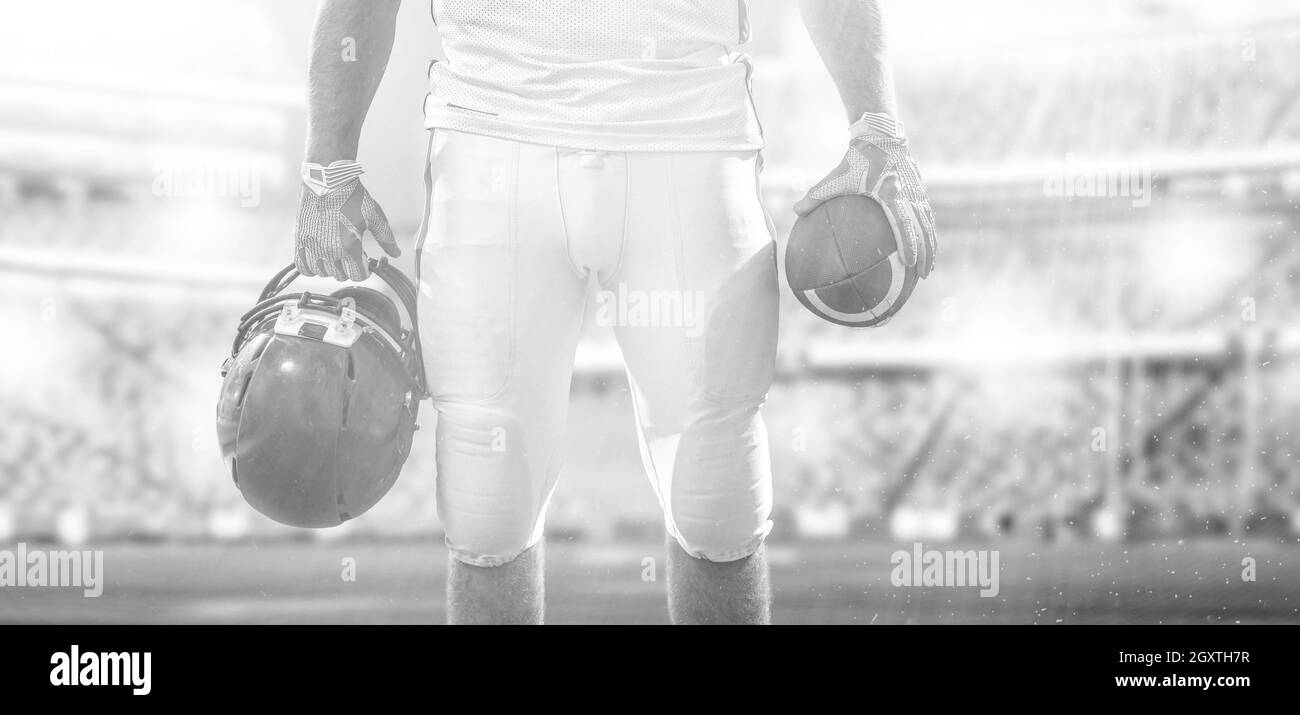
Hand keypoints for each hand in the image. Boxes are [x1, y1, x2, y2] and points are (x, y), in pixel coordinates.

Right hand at [294, 179, 398, 280]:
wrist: (327, 180)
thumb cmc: (352, 197)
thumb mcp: (375, 217)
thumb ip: (386, 238)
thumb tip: (397, 254)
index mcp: (348, 247)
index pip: (358, 276)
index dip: (364, 270)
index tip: (364, 260)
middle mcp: (328, 250)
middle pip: (341, 275)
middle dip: (348, 267)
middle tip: (350, 251)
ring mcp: (312, 246)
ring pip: (322, 273)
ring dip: (330, 267)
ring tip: (335, 253)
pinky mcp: (300, 240)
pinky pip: (303, 266)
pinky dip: (311, 266)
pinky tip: (319, 256)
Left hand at [794, 117, 937, 278]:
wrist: (880, 136)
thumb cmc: (857, 158)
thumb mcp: (836, 176)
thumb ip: (817, 195)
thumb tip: (795, 211)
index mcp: (890, 193)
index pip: (903, 223)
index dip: (909, 244)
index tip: (909, 263)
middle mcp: (908, 193)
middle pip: (923, 228)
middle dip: (926, 253)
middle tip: (924, 275)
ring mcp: (917, 191)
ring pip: (928, 223)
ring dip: (931, 245)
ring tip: (929, 267)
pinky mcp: (920, 189)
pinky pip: (926, 215)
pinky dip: (928, 232)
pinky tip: (925, 247)